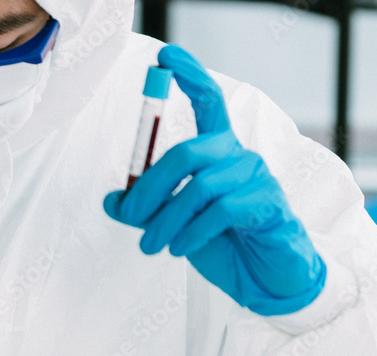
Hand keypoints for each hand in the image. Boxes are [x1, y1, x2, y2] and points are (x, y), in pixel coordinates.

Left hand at [103, 44, 325, 315]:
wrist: (262, 276)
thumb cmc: (220, 241)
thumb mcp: (171, 223)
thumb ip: (143, 209)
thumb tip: (110, 199)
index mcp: (217, 150)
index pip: (207, 101)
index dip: (189, 76)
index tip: (165, 58)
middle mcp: (238, 155)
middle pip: (186, 153)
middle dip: (148, 189)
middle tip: (129, 219)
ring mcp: (256, 177)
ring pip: (200, 188)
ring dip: (165, 221)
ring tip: (151, 246)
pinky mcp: (266, 203)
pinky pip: (220, 211)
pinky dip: (191, 233)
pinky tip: (179, 249)